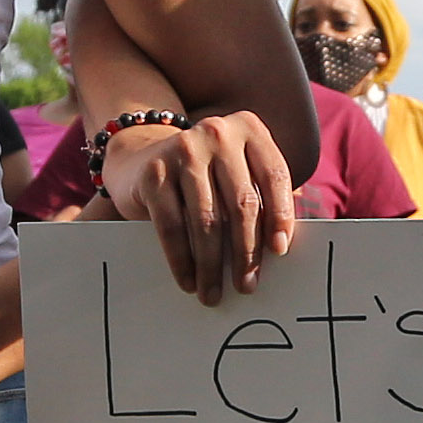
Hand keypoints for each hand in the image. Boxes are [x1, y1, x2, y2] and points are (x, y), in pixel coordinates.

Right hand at [106, 110, 299, 303]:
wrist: (140, 158)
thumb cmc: (205, 175)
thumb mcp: (237, 173)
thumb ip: (263, 196)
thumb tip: (282, 245)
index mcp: (249, 129)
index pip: (274, 176)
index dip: (281, 216)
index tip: (280, 251)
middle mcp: (218, 133)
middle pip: (242, 203)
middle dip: (246, 251)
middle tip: (247, 285)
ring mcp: (184, 149)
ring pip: (207, 219)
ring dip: (212, 265)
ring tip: (213, 292)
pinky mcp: (154, 172)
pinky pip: (172, 225)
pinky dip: (181, 260)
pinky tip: (188, 280)